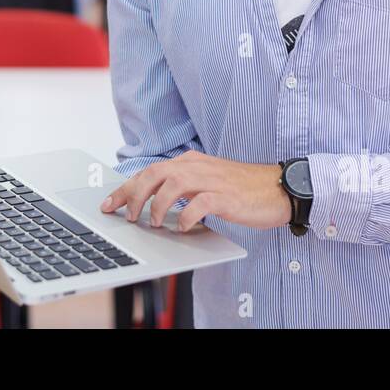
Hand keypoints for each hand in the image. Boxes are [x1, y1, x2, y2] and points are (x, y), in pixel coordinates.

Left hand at [100, 151, 289, 232]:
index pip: (149, 171)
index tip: (109, 204)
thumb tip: (154, 203)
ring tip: (152, 223)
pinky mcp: (226, 196)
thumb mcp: (207, 182)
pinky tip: (183, 228)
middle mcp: (197, 166)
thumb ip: (184, 188)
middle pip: (154, 174)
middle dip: (133, 195)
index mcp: (190, 162)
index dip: (126, 188)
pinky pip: (199, 204)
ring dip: (157, 205)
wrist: (279, 187)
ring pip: (172, 184)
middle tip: (126, 216)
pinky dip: (186, 217)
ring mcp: (212, 180)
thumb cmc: (243, 189)